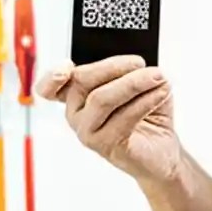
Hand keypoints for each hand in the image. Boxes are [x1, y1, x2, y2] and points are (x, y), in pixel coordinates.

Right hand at [34, 55, 180, 183]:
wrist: (163, 149)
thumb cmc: (148, 112)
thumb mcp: (137, 82)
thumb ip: (128, 69)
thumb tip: (134, 61)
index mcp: (76, 96)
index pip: (49, 87)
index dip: (51, 77)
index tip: (66, 66)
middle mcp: (76, 114)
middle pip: (81, 81)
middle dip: (113, 66)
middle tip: (140, 62)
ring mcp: (87, 132)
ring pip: (102, 99)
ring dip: (134, 83)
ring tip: (158, 77)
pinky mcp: (106, 146)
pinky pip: (123, 118)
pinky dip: (145, 101)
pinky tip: (161, 93)